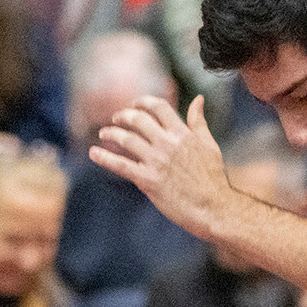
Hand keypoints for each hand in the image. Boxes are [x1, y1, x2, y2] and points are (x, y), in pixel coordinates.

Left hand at [89, 96, 233, 237]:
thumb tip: (198, 99)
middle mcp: (167, 144)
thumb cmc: (213, 178)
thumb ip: (199, 121)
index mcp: (183, 134)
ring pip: (126, 139)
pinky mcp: (148, 180)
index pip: (158, 107)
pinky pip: (120, 165)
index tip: (135, 105)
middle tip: (116, 119)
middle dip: (123, 115)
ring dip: (110, 133)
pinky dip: (104, 157)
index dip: (142, 102)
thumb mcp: (209, 145)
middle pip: (137, 119)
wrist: (213, 207)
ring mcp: (156, 161)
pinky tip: (93, 153)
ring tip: (104, 133)